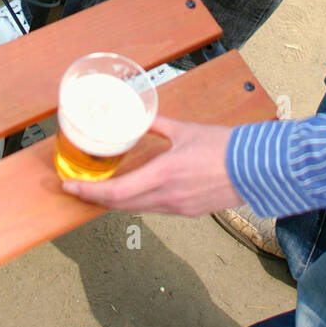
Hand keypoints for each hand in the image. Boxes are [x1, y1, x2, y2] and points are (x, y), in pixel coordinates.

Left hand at [61, 116, 237, 215]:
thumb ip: (157, 124)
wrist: (254, 168)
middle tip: (79, 189)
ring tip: (100, 191)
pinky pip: (154, 209)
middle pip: (121, 205)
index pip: (116, 193)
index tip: (71, 187)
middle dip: (97, 199)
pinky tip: (134, 192)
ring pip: (137, 209)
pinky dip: (138, 202)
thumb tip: (140, 114)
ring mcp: (178, 208)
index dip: (89, 193)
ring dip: (117, 202)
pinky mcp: (188, 212)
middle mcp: (167, 196)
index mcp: (163, 174)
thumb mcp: (184, 130)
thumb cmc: (223, 147)